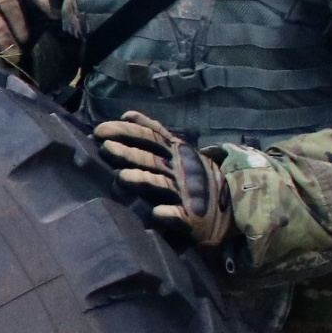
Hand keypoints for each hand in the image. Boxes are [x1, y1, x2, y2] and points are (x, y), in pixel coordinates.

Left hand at [92, 111, 233, 246]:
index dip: (126, 131)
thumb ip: (155, 135)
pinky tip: (156, 213)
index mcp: (177, 152)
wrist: (230, 205)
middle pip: (150, 158)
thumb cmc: (193, 177)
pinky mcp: (192, 218)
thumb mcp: (178, 151)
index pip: (150, 136)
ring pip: (161, 184)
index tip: (100, 130)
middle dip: (127, 152)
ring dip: (142, 180)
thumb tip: (127, 115)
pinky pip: (179, 216)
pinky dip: (169, 214)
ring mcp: (186, 192)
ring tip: (121, 177)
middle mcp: (180, 169)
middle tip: (104, 148)